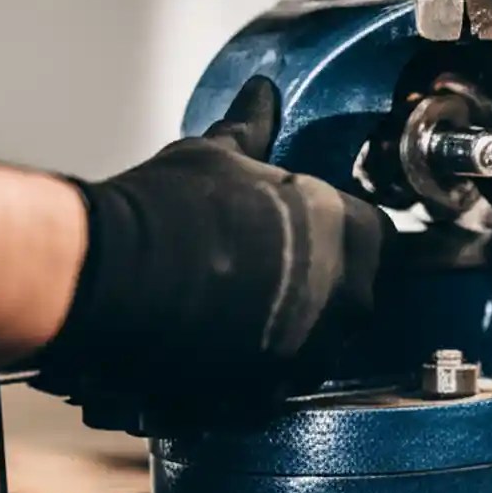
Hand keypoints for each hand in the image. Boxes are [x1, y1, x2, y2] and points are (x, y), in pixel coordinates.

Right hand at [38, 77, 393, 394]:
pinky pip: (275, 388)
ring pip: (318, 348)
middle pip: (354, 296)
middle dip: (320, 287)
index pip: (378, 237)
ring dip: (289, 334)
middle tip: (269, 273)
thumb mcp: (217, 156)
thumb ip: (252, 130)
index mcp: (351, 234)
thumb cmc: (170, 212)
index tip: (315, 237)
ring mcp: (311, 355)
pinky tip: (214, 349)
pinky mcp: (269, 398)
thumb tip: (260, 94)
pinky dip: (252, 374)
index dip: (343, 235)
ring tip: (234, 312)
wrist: (113, 280)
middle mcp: (346, 299)